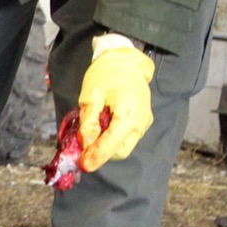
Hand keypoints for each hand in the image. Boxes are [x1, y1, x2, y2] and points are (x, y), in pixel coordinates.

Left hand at [77, 33, 155, 170]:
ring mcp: (144, 122)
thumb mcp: (90, 95)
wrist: (126, 62)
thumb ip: (88, 121)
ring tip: (92, 131)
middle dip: (101, 152)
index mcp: (129, 112)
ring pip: (124, 146)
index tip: (84, 165)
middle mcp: (141, 121)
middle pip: (120, 150)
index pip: (113, 144)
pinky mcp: (143, 121)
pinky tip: (102, 125)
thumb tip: (84, 142)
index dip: (97, 156)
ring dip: (107, 146)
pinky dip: (113, 138)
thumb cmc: (106, 74)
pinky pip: (127, 137)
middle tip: (82, 147)